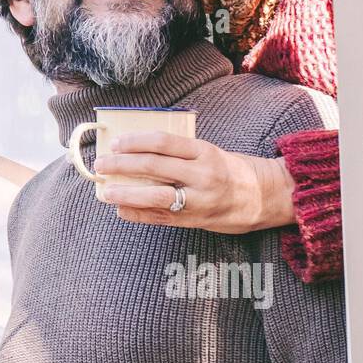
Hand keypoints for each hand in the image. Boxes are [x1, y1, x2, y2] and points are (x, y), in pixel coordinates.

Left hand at [93, 130, 296, 232]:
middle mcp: (202, 175)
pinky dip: (137, 214)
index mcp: (204, 152)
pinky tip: (121, 209)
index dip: (134, 142)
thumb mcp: (207, 152)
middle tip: (100, 164)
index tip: (115, 143)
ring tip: (105, 191)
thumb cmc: (227, 170)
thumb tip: (132, 150)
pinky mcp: (195, 221)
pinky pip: (160, 218)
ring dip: (125, 193)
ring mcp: (199, 200)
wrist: (261, 197)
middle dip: (122, 165)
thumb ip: (177, 152)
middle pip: (154, 167)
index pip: (162, 143)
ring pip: (156, 196)